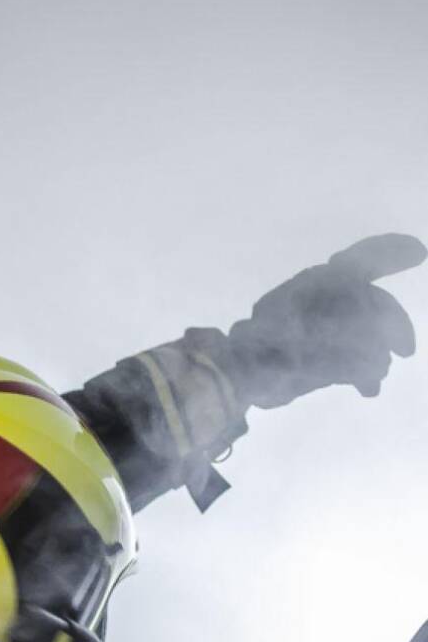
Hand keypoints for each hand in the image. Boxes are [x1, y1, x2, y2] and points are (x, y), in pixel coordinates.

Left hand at [228, 234, 425, 407]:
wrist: (231, 380)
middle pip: (366, 301)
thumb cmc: (263, 361)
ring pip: (359, 328)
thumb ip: (346, 357)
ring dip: (374, 353)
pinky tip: (368, 387)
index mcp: (313, 287)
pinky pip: (344, 349)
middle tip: (405, 351)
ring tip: (375, 382)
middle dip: (389, 325)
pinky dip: (360, 367)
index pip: (359, 264)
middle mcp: (315, 298)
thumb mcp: (307, 356)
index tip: (417, 253)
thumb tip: (378, 364)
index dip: (390, 254)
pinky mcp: (310, 346)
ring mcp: (313, 321)